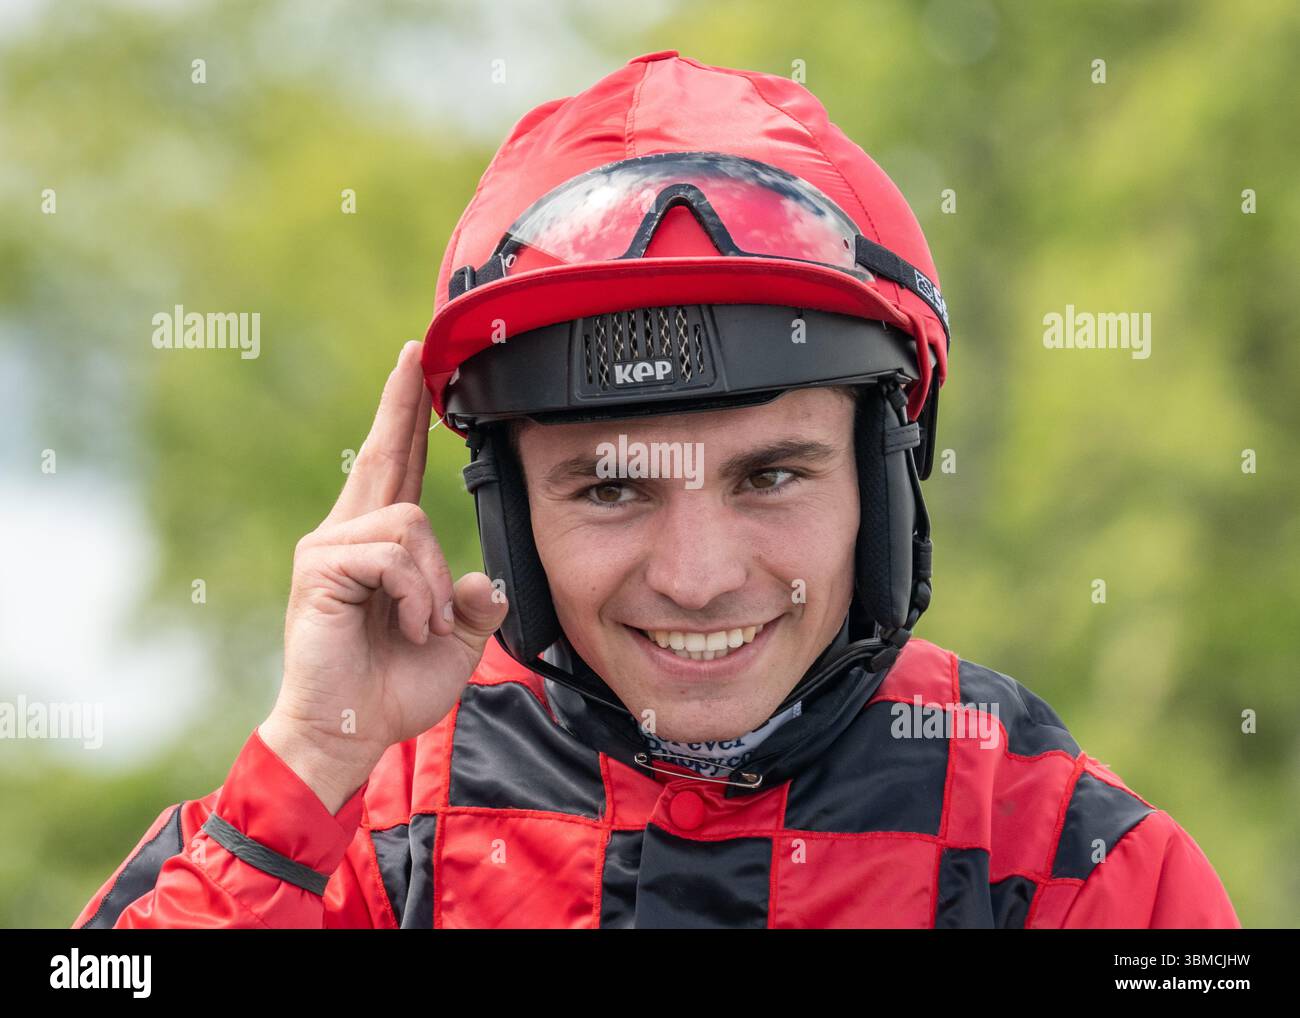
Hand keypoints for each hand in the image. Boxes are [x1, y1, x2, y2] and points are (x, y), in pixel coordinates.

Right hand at [260, 340, 507, 811]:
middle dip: (402, 402)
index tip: (418, 368)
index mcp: (381, 544)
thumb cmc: (394, 687)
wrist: (349, 732)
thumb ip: (476, 604)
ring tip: (424, 626)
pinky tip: (411, 626)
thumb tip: (486, 580)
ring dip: (434, 584)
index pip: (401, 466)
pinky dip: (416, 595)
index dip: (409, 418)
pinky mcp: (319, 567)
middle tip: (416, 350)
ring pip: (411, 522)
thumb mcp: (456, 641)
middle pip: (386, 452)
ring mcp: (329, 546)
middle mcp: (349, 532)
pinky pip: (392, 554)